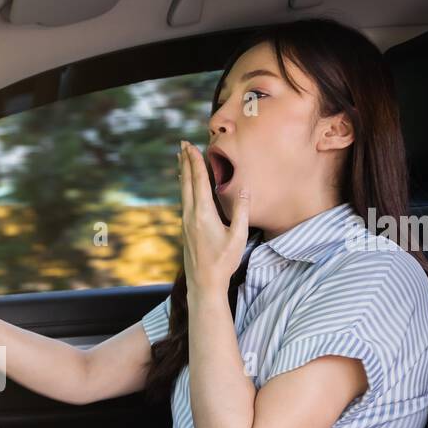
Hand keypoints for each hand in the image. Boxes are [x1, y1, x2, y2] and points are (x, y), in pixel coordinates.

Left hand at [178, 140, 250, 297]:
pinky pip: (184, 201)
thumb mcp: (238, 237)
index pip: (199, 182)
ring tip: (181, 159)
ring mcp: (186, 222)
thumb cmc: (223, 262)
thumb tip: (246, 189)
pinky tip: (184, 186)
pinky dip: (184, 188)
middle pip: (187, 183)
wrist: (204, 283)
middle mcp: (191, 215)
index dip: (195, 163)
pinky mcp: (186, 229)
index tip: (191, 147)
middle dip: (185, 162)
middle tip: (182, 144)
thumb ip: (243, 212)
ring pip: (183, 191)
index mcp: (203, 214)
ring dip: (183, 173)